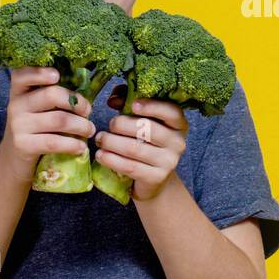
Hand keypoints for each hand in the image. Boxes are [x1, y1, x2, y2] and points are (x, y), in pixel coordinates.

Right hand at [0, 66, 95, 186]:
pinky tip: (81, 148)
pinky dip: (73, 145)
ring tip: (90, 130)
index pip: (24, 74)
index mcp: (19, 89)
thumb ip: (54, 94)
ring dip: (81, 126)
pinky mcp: (23, 145)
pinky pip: (54, 142)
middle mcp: (16, 104)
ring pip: (59, 120)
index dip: (40, 72)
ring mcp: (18, 125)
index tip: (57, 75)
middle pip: (52, 95)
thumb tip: (87, 86)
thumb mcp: (38, 107)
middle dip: (77, 103)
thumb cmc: (35, 128)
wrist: (14, 159)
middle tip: (88, 111)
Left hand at [97, 88, 188, 202]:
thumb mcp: (141, 121)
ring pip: (134, 148)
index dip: (152, 106)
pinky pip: (130, 167)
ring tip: (100, 140)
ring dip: (111, 142)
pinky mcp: (156, 178)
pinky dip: (111, 160)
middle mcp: (178, 142)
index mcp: (178, 124)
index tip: (133, 105)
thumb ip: (129, 103)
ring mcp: (169, 162)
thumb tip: (113, 98)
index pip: (171, 112)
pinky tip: (101, 155)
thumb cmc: (146, 143)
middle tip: (107, 126)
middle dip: (121, 125)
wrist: (154, 179)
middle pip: (147, 129)